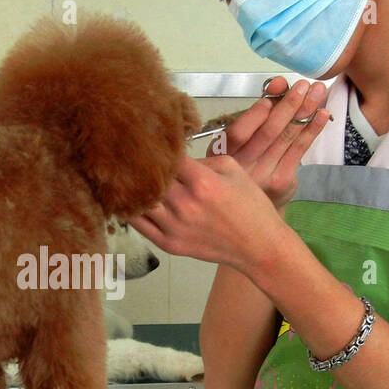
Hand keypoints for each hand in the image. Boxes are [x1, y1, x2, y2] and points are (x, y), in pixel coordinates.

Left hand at [129, 154, 289, 275]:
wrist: (259, 246)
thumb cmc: (250, 207)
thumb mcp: (234, 170)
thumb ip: (203, 159)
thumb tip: (177, 157)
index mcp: (202, 182)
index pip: (166, 157)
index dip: (159, 147)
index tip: (154, 142)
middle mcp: (185, 204)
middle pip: (148, 177)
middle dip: (142, 166)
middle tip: (135, 157)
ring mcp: (175, 227)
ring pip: (139, 201)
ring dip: (134, 188)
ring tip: (130, 178)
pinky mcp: (169, 244)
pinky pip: (139, 225)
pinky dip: (131, 210)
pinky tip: (131, 201)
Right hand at [210, 75, 331, 208]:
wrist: (251, 210)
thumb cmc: (244, 167)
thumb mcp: (238, 143)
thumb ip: (256, 114)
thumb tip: (278, 84)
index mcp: (222, 156)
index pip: (238, 133)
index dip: (257, 112)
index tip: (274, 92)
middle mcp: (241, 168)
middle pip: (268, 133)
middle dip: (289, 105)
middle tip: (303, 85)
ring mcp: (263, 176)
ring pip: (287, 138)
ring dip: (305, 112)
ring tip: (318, 92)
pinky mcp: (282, 181)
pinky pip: (299, 150)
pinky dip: (312, 130)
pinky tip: (321, 115)